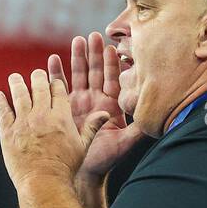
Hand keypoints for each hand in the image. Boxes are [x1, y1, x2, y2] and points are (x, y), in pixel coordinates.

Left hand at [0, 69, 110, 190]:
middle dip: (38, 77)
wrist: (44, 183)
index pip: (58, 90)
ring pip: (19, 94)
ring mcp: (24, 122)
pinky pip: (2, 111)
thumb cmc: (65, 167)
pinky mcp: (8, 132)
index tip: (53, 81)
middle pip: (39, 86)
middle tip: (35, 74)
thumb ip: (91, 127)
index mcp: (61, 116)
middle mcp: (42, 115)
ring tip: (15, 77)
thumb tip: (105, 113)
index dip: (55, 83)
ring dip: (16, 83)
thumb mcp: (82, 147)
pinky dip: (0, 101)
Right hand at [48, 32, 143, 185]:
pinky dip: (56, 73)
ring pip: (79, 74)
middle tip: (94, 36)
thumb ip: (137, 130)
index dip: (113, 65)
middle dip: (95, 54)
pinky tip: (53, 60)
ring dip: (78, 57)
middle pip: (96, 72)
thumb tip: (153, 116)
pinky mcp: (64, 107)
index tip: (113, 49)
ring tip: (77, 40)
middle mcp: (97, 101)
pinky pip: (60, 86)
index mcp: (112, 106)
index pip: (114, 80)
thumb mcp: (124, 144)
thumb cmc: (105, 160)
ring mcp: (80, 102)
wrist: (83, 171)